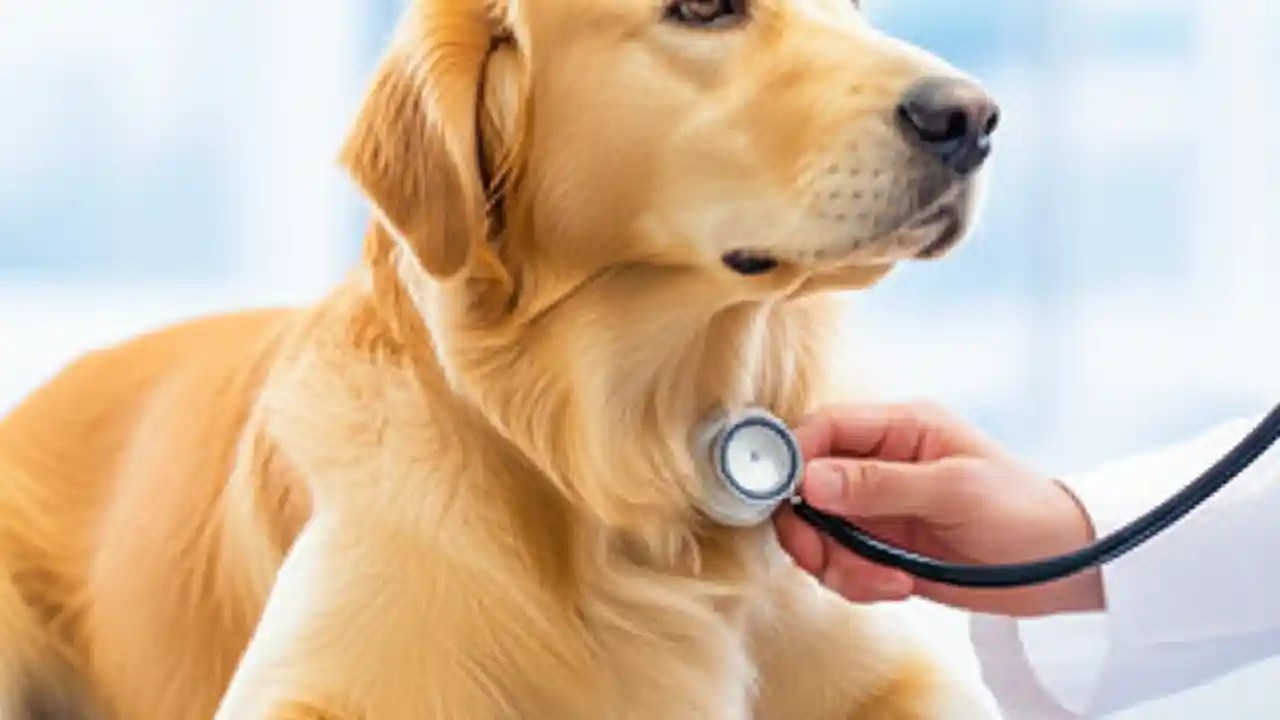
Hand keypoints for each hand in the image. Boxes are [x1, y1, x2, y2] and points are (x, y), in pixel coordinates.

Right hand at [774, 402, 1103, 617]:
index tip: (781, 498)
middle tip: (822, 557)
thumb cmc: (1022, 511)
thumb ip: (878, 484)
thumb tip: (808, 479)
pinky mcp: (881, 548)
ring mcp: (878, 508)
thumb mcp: (953, 490)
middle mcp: (880, 462)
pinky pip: (839, 562)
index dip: (791, 458)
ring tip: (882, 581)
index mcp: (899, 428)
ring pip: (817, 530)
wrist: (1065, 568)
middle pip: (805, 485)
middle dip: (807, 526)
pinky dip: (855, 581)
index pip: (822, 429)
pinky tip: (896, 588)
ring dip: (835, 562)